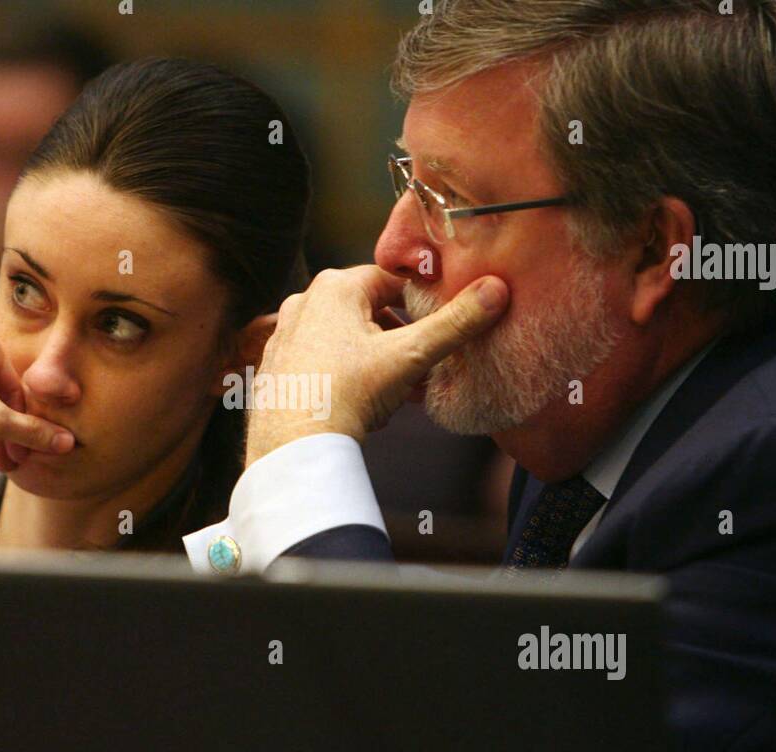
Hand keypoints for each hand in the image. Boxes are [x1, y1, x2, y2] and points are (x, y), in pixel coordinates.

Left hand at [244, 266, 507, 466]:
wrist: (293, 447)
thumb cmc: (346, 394)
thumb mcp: (410, 356)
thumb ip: (454, 324)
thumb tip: (496, 290)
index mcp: (334, 286)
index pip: (392, 281)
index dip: (421, 304)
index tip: (440, 328)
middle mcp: (304, 302)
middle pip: (370, 312)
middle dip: (401, 340)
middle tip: (422, 368)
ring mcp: (286, 335)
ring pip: (349, 340)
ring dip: (378, 363)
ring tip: (398, 394)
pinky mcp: (279, 367)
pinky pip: (325, 363)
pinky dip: (350, 378)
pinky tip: (366, 407)